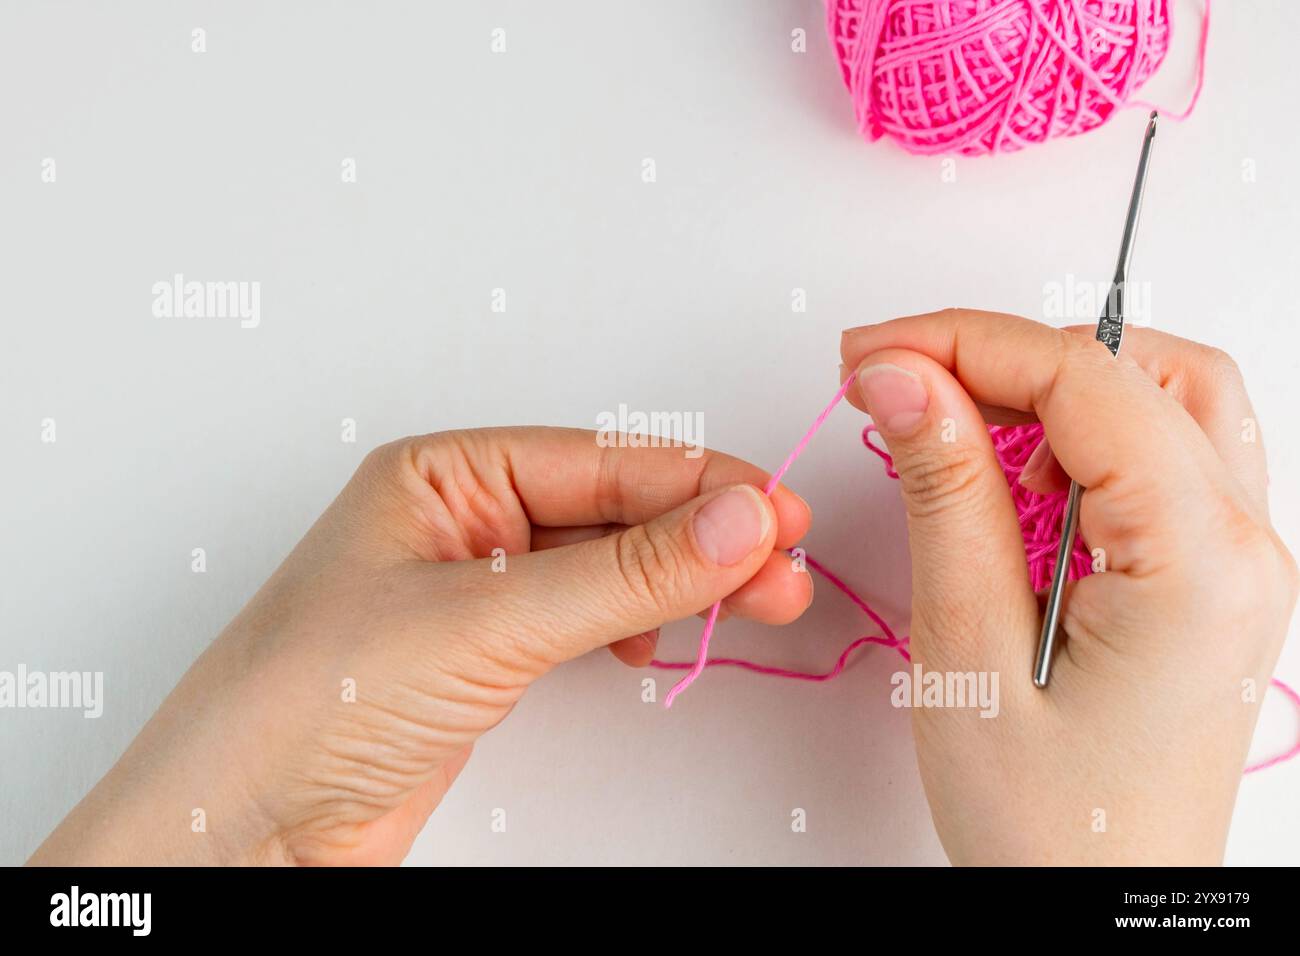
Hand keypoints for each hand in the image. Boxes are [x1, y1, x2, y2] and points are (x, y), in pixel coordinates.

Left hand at [29, 428, 811, 865]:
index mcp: (445, 473)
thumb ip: (624, 573)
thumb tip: (735, 521)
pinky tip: (665, 642)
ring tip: (756, 602)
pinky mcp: (489, 657)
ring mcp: (479, 591)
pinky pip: (591, 619)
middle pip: (617, 509)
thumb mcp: (486, 618)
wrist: (246, 826)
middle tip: (782, 564)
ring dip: (684, 584)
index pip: (605, 461)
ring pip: (611, 567)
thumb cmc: (306, 699)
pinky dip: (640, 627)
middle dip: (704, 535)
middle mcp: (463, 520)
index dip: (700, 483)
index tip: (776, 510)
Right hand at [842, 309, 1297, 864]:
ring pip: (1167, 402)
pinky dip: (1080, 441)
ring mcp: (1239, 564)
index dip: (966, 344)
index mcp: (1199, 564)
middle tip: (907, 379)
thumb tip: (908, 379)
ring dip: (1055, 391)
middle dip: (1014, 352)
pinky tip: (1012, 484)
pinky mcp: (1208, 580)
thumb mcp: (969, 655)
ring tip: (958, 432)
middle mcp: (1246, 550)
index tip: (873, 358)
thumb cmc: (1045, 827)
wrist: (1103, 915)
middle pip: (1147, 369)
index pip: (1087, 381)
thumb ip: (946, 497)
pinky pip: (1163, 461)